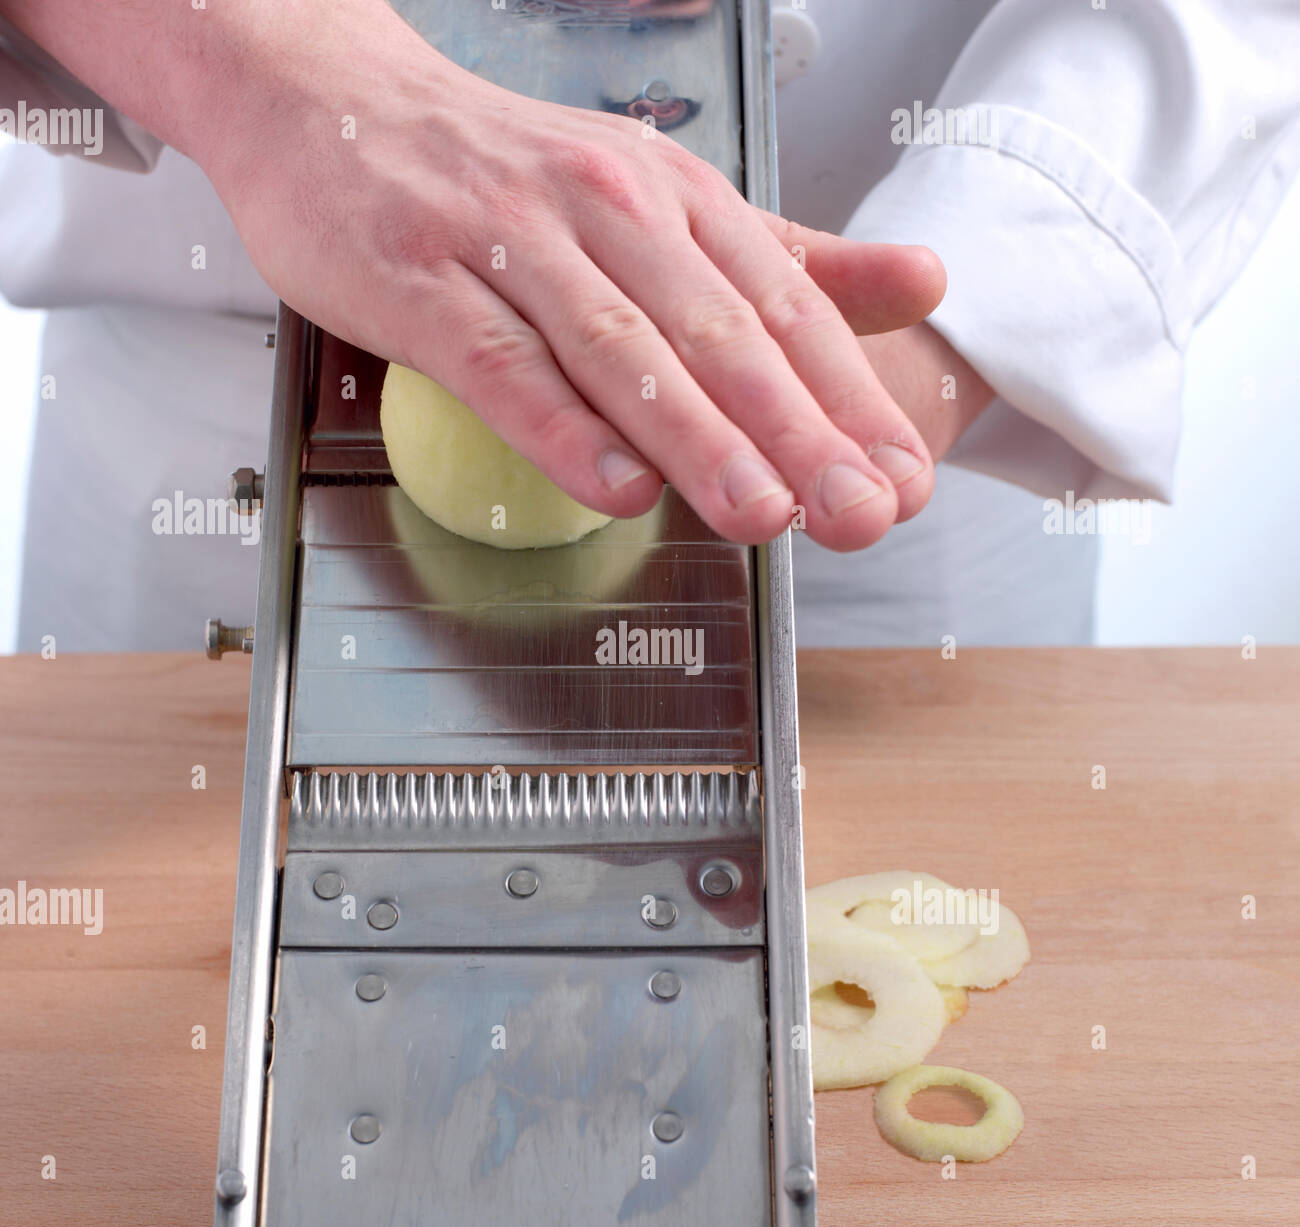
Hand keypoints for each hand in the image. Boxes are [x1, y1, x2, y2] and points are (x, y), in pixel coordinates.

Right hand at [1, 0, 945, 547]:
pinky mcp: (422, 282)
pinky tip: (614, 487)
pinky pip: (501, 362)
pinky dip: (560, 427)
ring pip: (620, 349)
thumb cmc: (506, 175)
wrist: (333, 103)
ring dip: (697, 436)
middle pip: (718, 333)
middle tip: (860, 515)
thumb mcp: (662, 200)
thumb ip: (784, 258)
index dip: (851, 401)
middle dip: (800, 432)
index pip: (785, 307)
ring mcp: (511, 243)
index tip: (904, 484)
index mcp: (677, 199)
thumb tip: (919, 284)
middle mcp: (609, 211)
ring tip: (760, 514)